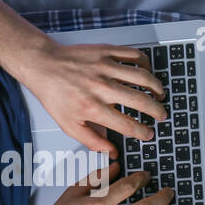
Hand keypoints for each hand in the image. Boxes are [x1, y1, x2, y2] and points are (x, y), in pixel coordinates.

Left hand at [20, 41, 167, 154]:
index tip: (148, 134)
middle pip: (141, 101)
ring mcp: (105, 67)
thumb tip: (111, 152)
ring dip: (156, 87)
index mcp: (93, 108)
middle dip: (157, 111)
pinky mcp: (106, 51)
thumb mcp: (68, 125)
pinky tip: (146, 71)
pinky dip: (145, 63)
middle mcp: (101, 88)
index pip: (127, 125)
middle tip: (162, 115)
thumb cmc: (55, 95)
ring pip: (142, 76)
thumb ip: (92, 141)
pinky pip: (133, 55)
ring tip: (160, 94)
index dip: (142, 132)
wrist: (43, 65)